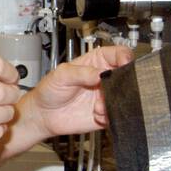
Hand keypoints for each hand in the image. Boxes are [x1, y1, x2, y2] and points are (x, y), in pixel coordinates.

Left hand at [18, 46, 133, 140]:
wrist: (43, 114)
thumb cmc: (49, 90)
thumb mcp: (61, 74)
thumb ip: (81, 72)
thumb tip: (100, 73)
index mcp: (96, 62)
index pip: (119, 54)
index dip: (125, 57)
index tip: (125, 63)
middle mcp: (105, 78)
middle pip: (127, 75)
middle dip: (124, 83)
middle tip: (111, 89)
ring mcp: (106, 96)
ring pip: (124, 96)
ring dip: (114, 101)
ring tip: (97, 105)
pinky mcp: (105, 113)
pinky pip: (116, 114)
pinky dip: (108, 115)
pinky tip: (95, 114)